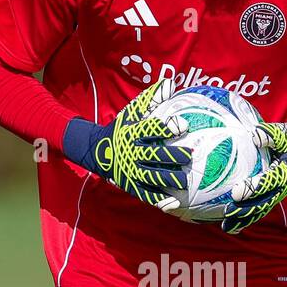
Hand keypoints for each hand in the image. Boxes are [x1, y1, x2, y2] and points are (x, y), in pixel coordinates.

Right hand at [62, 77, 189, 207]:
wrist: (96, 151)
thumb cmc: (120, 128)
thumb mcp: (131, 112)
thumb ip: (151, 99)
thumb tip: (170, 83)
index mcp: (132, 133)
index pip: (150, 129)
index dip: (167, 127)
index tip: (184, 126)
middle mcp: (131, 152)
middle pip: (154, 154)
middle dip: (173, 156)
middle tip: (190, 156)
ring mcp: (130, 171)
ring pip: (152, 176)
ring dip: (170, 179)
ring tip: (186, 181)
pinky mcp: (131, 185)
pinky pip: (147, 194)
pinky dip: (160, 200)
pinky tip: (174, 203)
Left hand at [221, 112, 286, 234]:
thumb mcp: (282, 133)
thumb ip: (269, 134)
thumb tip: (255, 136)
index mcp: (284, 172)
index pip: (267, 183)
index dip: (252, 189)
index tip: (235, 192)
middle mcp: (282, 188)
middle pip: (262, 203)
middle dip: (245, 209)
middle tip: (228, 211)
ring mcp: (276, 195)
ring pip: (260, 211)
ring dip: (243, 219)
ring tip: (227, 226)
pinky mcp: (271, 198)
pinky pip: (259, 211)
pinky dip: (246, 220)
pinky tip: (231, 226)